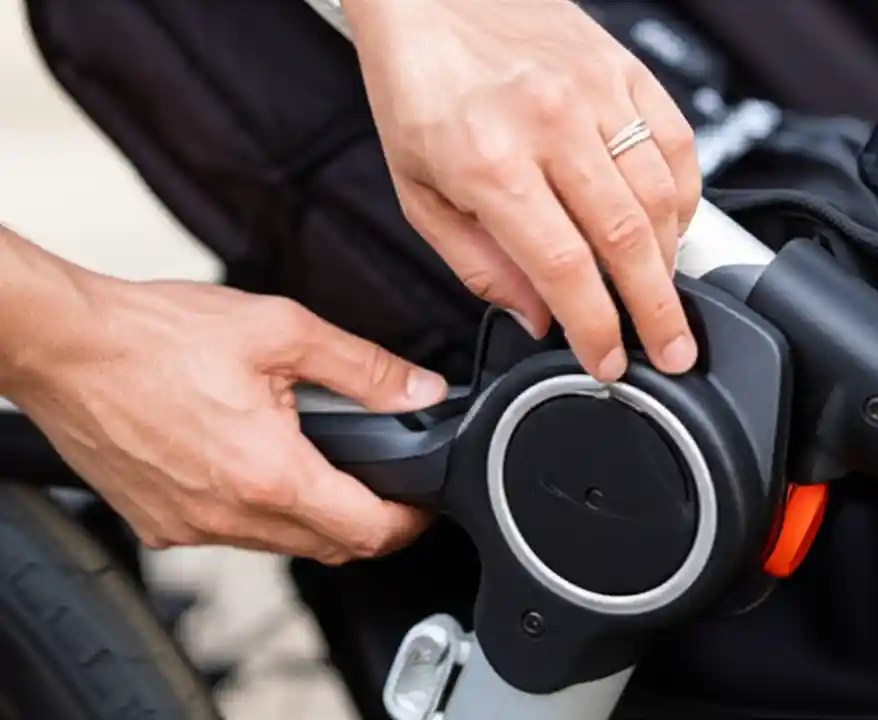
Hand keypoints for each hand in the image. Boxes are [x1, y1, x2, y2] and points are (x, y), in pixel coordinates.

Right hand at [9, 275, 445, 564]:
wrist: (65, 346)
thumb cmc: (155, 335)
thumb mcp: (282, 331)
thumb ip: (365, 368)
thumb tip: (420, 391)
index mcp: (270, 474)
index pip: (368, 531)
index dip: (409, 520)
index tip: (422, 502)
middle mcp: (229, 516)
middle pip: (331, 547)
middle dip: (370, 523)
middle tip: (385, 485)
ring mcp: (190, 528)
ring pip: (282, 545)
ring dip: (314, 518)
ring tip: (321, 465)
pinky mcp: (158, 526)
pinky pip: (230, 537)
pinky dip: (258, 514)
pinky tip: (254, 467)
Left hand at [345, 0, 702, 381]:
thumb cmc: (419, 83)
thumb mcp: (418, 190)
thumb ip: (479, 264)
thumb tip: (537, 317)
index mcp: (488, 159)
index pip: (566, 267)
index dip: (597, 328)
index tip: (609, 361)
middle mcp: (550, 122)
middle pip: (629, 240)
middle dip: (656, 311)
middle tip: (672, 352)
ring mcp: (596, 91)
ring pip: (662, 196)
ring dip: (671, 260)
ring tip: (663, 296)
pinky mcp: (624, 68)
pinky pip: (676, 142)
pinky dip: (684, 196)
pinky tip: (671, 226)